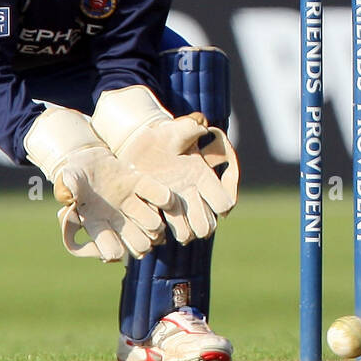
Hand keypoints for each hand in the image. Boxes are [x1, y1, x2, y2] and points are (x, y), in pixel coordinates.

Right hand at [23, 106, 167, 261]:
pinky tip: (164, 200)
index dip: (114, 250)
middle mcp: (118, 221)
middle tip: (142, 237)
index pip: (109, 248)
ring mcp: (133, 205)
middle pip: (138, 244)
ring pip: (153, 226)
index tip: (115, 250)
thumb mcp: (65, 182)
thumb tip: (68, 197)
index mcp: (97, 225)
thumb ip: (65, 189)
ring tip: (154, 222)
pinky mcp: (141, 186)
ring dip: (155, 224)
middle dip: (141, 242)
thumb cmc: (71, 176)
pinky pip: (160, 197)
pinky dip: (166, 200)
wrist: (86, 161)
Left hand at [91, 86, 238, 243]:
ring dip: (183, 231)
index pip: (223, 200)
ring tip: (173, 227)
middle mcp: (192, 195)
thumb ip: (190, 128)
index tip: (220, 206)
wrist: (136, 146)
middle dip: (202, 225)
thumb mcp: (174, 130)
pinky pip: (163, 233)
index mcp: (202, 177)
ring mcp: (175, 207)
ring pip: (189, 232)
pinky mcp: (157, 213)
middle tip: (194, 224)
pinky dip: (161, 233)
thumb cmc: (160, 137)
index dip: (223, 204)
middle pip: (208, 223)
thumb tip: (203, 127)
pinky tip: (155, 226)